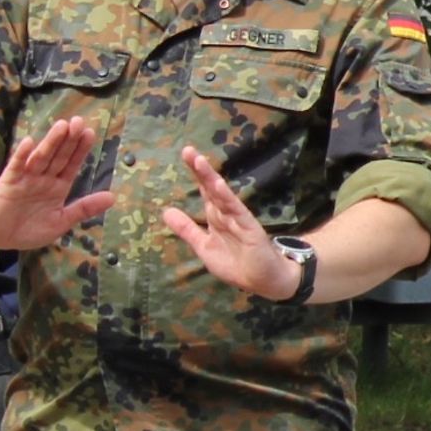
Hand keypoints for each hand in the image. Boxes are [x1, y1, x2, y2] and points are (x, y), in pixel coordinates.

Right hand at [0, 117, 114, 250]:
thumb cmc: (28, 229)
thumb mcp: (61, 221)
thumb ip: (84, 209)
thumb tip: (113, 197)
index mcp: (57, 187)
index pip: (71, 164)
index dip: (80, 149)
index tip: (90, 133)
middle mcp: (43, 179)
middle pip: (58, 156)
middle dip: (68, 139)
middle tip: (79, 121)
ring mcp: (25, 179)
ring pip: (41, 158)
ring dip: (51, 142)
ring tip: (62, 126)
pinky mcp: (8, 184)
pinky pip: (15, 168)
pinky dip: (21, 156)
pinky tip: (29, 143)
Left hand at [163, 145, 301, 299]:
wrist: (264, 281)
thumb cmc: (237, 264)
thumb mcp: (204, 247)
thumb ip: (187, 230)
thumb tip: (166, 211)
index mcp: (216, 216)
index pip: (204, 190)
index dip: (195, 174)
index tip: (185, 154)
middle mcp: (226, 213)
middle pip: (211, 187)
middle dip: (200, 169)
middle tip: (187, 150)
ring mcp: (238, 218)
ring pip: (221, 194)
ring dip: (210, 178)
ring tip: (199, 161)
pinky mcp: (248, 226)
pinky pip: (235, 209)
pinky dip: (226, 197)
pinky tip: (217, 185)